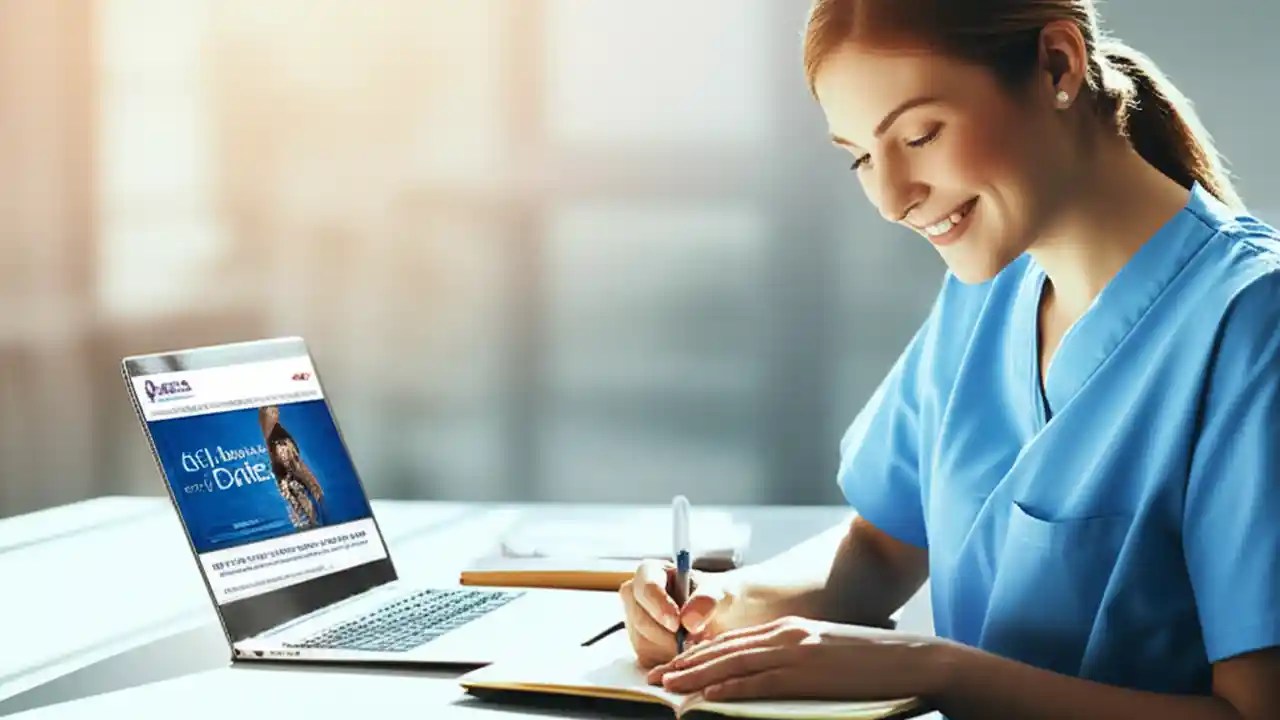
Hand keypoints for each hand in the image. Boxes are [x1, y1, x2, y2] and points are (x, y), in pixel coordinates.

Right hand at [619, 560, 735, 667]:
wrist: (721, 618)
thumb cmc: (716, 598)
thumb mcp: (719, 592)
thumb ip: (707, 600)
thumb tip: (689, 621)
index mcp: (651, 572)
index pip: (645, 586)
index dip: (659, 606)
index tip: (676, 624)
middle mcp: (636, 595)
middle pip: (640, 619)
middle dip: (667, 635)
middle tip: (694, 639)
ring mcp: (634, 621)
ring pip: (643, 642)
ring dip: (671, 649)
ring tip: (694, 642)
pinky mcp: (640, 646)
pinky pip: (648, 659)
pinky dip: (668, 661)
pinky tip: (686, 651)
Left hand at [646, 616, 953, 701]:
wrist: (912, 660)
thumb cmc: (874, 662)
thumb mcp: (826, 651)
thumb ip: (795, 657)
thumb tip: (769, 675)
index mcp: (791, 628)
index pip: (734, 639)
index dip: (701, 652)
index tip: (677, 664)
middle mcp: (786, 634)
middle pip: (724, 648)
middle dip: (686, 664)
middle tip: (657, 676)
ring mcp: (794, 651)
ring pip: (730, 663)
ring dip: (694, 676)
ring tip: (668, 686)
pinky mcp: (803, 673)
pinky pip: (754, 682)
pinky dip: (724, 688)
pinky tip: (704, 696)